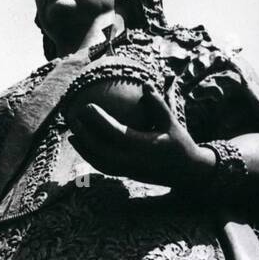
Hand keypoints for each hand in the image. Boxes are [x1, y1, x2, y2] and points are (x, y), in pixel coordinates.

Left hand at [66, 88, 215, 189]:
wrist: (187, 173)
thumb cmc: (180, 143)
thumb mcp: (172, 122)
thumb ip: (158, 105)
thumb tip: (145, 84)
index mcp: (144, 147)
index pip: (116, 133)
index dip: (99, 121)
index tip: (86, 106)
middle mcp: (133, 161)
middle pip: (101, 150)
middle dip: (84, 135)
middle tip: (71, 119)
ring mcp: (129, 171)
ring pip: (100, 163)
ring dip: (84, 150)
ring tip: (71, 135)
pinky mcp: (127, 175)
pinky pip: (105, 168)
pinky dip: (92, 158)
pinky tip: (84, 147)